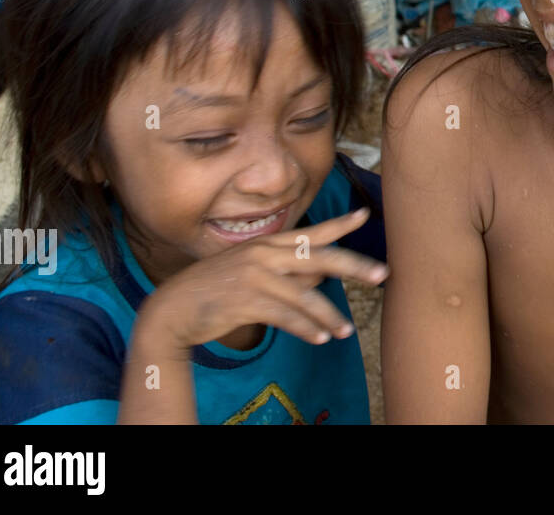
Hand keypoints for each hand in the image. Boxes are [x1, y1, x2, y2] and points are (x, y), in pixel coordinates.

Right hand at [137, 207, 388, 350]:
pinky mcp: (246, 301)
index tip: (366, 215)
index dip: (340, 224)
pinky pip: (285, 316)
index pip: (312, 233)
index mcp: (267, 245)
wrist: (172, 309)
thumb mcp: (252, 274)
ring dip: (328, 316)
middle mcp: (265, 255)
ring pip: (305, 296)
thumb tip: (320, 281)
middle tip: (382, 274)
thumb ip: (287, 275)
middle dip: (354, 266)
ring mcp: (255, 276)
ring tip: (345, 331)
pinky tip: (320, 338)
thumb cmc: (216, 291)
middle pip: (320, 258)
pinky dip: (306, 329)